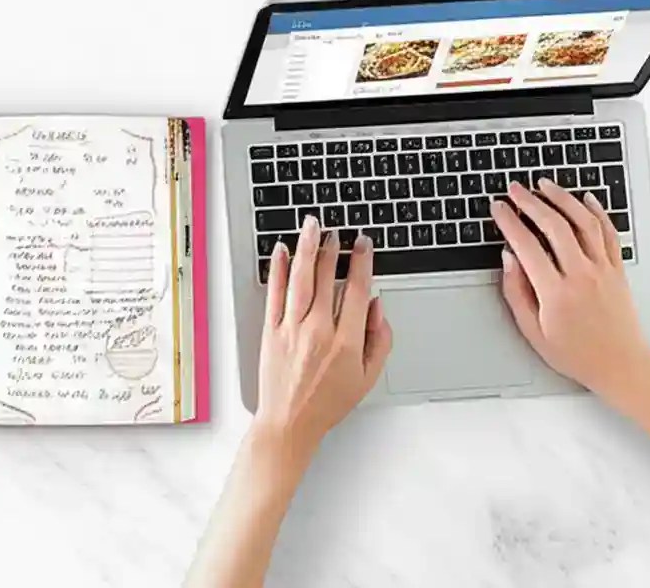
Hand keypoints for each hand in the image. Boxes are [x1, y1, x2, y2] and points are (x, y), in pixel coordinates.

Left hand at [255, 216, 392, 456]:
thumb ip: (380, 340)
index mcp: (346, 342)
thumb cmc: (327, 404)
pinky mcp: (270, 332)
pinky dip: (276, 270)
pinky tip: (280, 251)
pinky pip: (274, 294)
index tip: (363, 244)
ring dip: (306, 249)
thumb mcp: (368, 378)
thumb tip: (378, 307)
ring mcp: (291, 329)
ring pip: (299, 279)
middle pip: (325, 278)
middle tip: (335, 232)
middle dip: (332, 249)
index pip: (356, 290)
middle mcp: (318, 331)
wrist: (289, 423)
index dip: (361, 262)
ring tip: (311, 227)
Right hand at [491, 179, 648, 395]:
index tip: (498, 209)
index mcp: (556, 292)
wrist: (620, 364)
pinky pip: (608, 232)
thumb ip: (516, 293)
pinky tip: (586, 199)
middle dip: (531, 202)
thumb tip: (508, 260)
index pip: (527, 246)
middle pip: (555, 226)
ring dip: (563, 199)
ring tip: (546, 185)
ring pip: (583, 222)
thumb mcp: (533, 331)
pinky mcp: (617, 269)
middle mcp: (582, 275)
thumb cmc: (576, 354)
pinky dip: (597, 211)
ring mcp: (603, 269)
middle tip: (516, 190)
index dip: (509, 222)